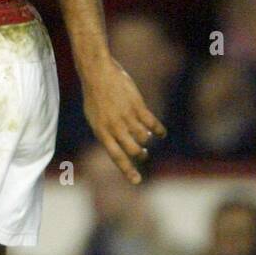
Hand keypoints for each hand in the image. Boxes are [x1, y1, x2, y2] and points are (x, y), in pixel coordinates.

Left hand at [81, 57, 166, 184]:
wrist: (97, 73)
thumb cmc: (94, 96)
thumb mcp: (94, 118)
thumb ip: (106, 133)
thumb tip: (120, 147)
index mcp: (101, 132)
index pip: (117, 157)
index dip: (128, 170)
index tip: (137, 181)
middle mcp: (114, 127)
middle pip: (133, 150)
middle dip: (140, 155)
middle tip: (143, 155)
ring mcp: (126, 116)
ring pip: (144, 137)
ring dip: (148, 140)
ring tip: (147, 137)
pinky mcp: (137, 106)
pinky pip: (152, 123)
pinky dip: (159, 130)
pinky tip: (161, 132)